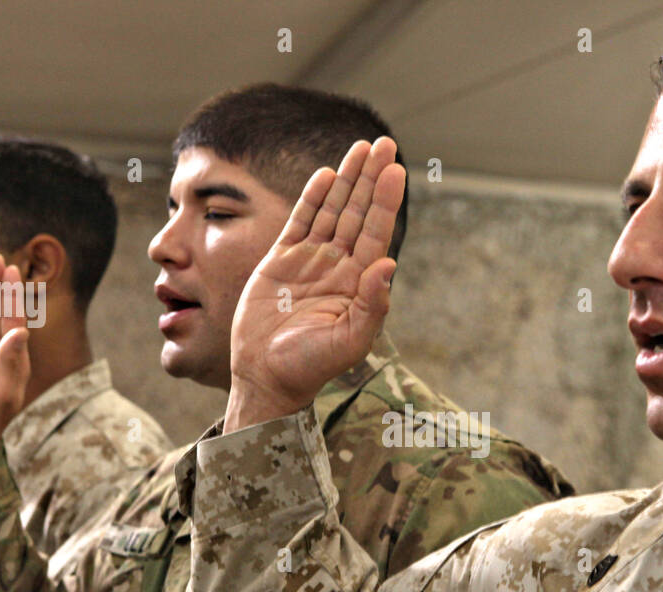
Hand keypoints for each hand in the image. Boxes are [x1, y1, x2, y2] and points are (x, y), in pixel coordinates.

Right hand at [224, 136, 404, 432]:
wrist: (267, 376)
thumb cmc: (310, 366)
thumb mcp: (349, 342)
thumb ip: (373, 305)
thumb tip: (389, 264)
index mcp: (357, 283)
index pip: (375, 232)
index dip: (384, 201)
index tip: (395, 170)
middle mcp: (336, 266)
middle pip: (357, 213)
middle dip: (370, 179)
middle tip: (384, 144)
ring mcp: (309, 261)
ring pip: (331, 211)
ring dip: (346, 180)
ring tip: (361, 148)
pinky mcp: (280, 261)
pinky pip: (300, 222)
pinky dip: (312, 198)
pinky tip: (326, 175)